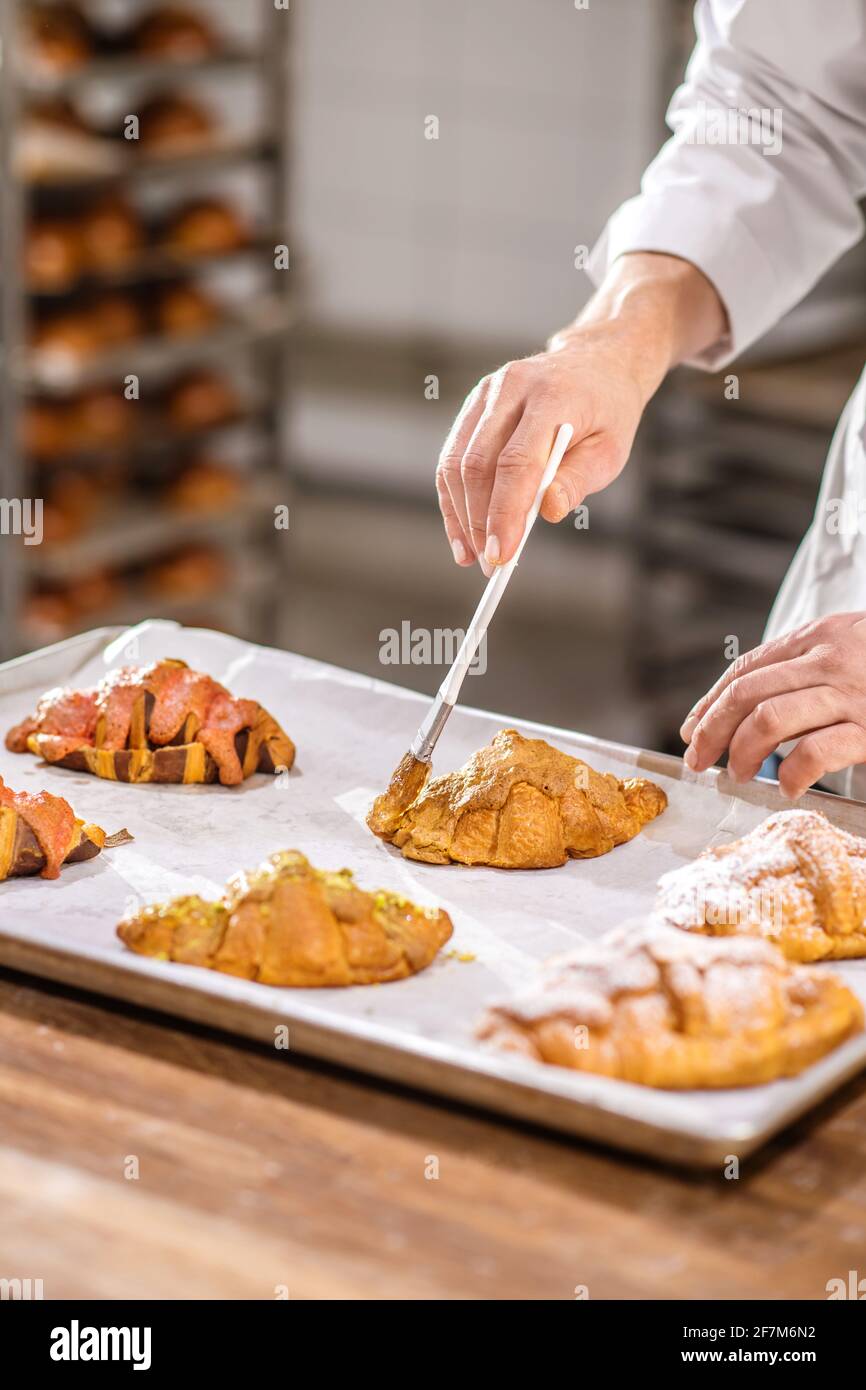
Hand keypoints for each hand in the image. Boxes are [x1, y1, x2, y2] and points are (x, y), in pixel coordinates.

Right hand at [434, 252, 727, 573]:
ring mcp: (487, 393)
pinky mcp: (474, 406)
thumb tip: (548, 510)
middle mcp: (512, 387)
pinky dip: (454, 499)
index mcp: (553, 395)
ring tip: (472, 555)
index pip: (518, 462)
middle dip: (479, 521)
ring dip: (460, 515)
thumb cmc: (607, 412)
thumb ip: (578, 479)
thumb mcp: (611, 449)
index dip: (505, 513)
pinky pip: (453, 457)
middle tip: (491, 565)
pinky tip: (462, 532)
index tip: (502, 555)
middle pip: (478, 464)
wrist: (597, 363)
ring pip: (456, 462)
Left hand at [681, 613, 865, 798]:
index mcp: (817, 636)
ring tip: (738, 773)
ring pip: (769, 720)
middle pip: (746, 694)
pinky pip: (814, 753)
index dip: (709, 702)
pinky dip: (791, 774)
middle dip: (711, 731)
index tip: (690, 731)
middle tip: (698, 759)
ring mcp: (850, 695)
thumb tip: (736, 716)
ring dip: (742, 753)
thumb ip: (800, 671)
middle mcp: (829, 660)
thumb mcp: (846, 651)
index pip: (746, 668)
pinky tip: (788, 787)